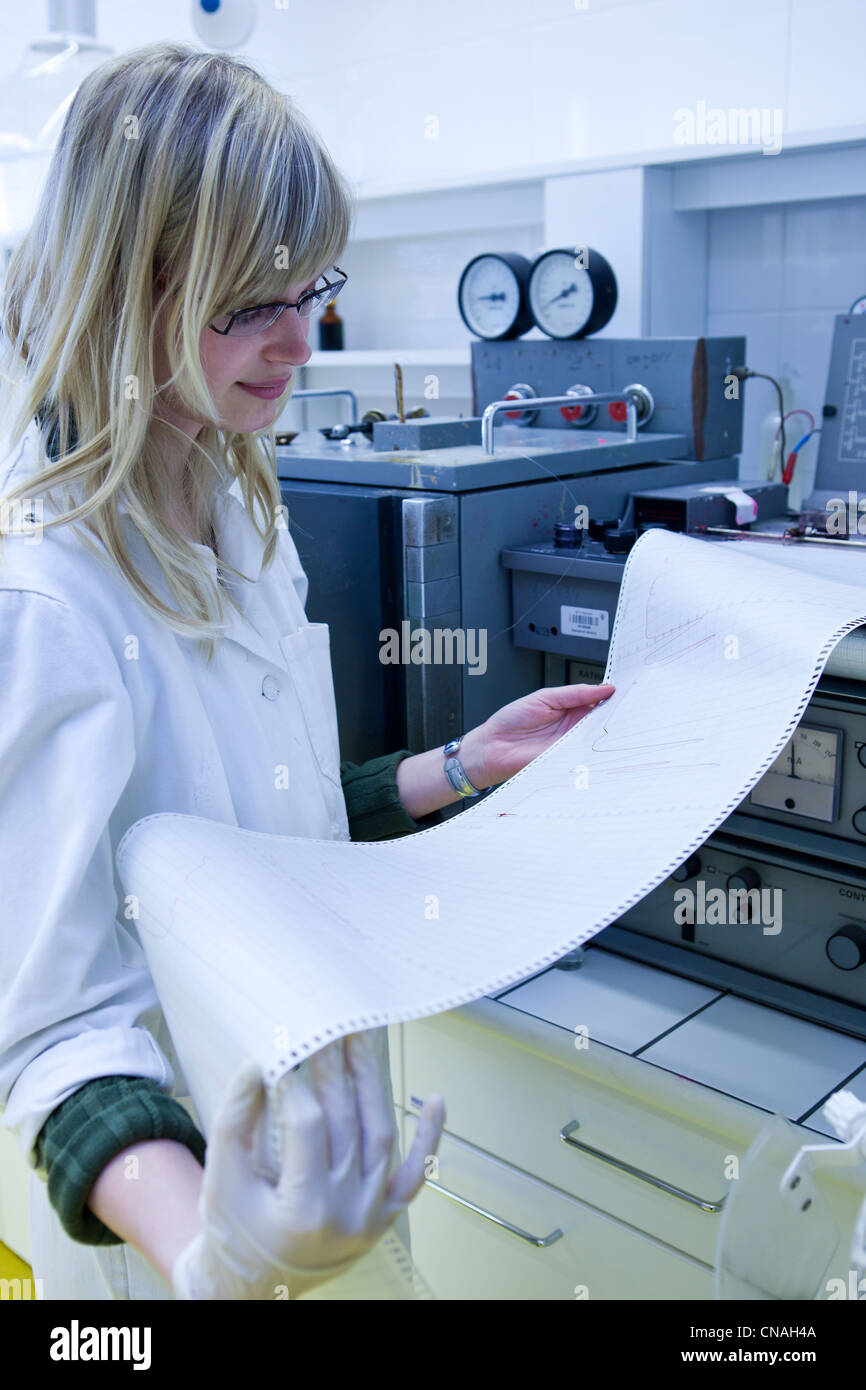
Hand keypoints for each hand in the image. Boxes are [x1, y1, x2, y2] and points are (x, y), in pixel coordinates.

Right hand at [172, 1035, 444, 1299]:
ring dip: (371, 1085)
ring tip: (360, 1042)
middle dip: (333, 1070)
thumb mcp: (220, 1177)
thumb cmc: (231, 1229)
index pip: (306, 1126)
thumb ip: (235, 1118)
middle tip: (327, 1026)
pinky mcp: (383, 1219)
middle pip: (345, 1123)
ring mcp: (370, 1218)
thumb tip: (258, 1062)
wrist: (250, 1285)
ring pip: (378, 1137)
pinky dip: (428, 1138)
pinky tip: (436, 1099)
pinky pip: (414, 1176)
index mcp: (303, 1212)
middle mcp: (346, 1216)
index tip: (285, 1046)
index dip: (294, 1082)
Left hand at [466, 682, 615, 788]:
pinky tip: (603, 739)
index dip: (612, 696)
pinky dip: (597, 748)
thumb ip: (575, 693)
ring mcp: (573, 744)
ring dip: (610, 731)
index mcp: (571, 708)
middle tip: (631, 705)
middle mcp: (575, 727)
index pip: (599, 701)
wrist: (493, 747)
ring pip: (600, 737)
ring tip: (621, 720)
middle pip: (604, 720)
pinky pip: (588, 754)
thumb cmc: (511, 721)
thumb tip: (604, 688)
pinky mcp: (569, 759)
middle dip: (617, 713)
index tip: (626, 690)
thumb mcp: (545, 697)